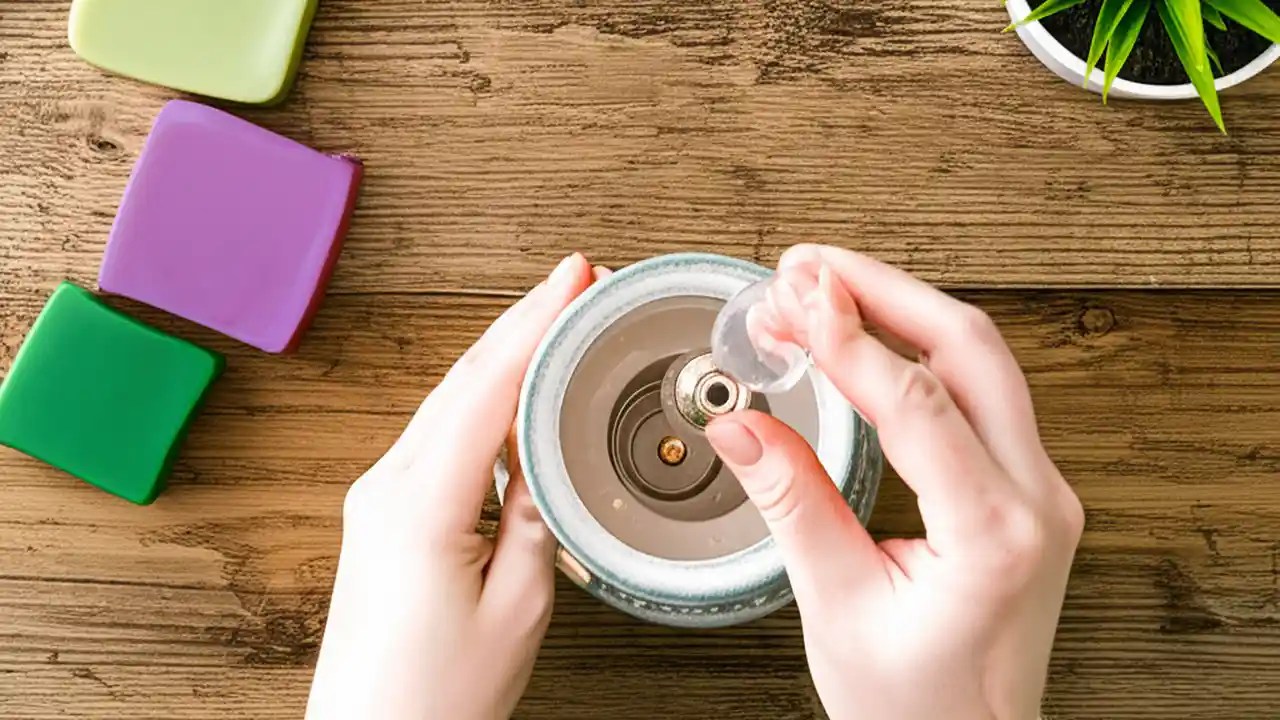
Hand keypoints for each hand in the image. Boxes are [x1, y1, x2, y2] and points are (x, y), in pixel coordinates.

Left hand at [306, 254, 598, 719]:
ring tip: (558, 326)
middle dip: (523, 323)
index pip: (487, 386)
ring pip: (449, 401)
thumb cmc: (433, 696)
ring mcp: (379, 497)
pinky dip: (483, 400)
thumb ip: (538, 519)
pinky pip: (439, 435)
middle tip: (577, 285)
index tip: (574, 277)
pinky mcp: (384, 514)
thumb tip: (552, 460)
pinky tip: (513, 393)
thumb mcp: (517, 608)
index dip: (535, 322)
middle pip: (463, 379)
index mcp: (419, 504)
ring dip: (504, 357)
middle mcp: (387, 487)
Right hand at [706, 245, 1083, 719]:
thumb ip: (793, 503)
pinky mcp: (1022, 489)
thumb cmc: (917, 707)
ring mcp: (1038, 490)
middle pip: (969, 349)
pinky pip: (976, 393)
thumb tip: (742, 425)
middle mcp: (1036, 499)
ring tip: (822, 289)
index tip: (793, 296)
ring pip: (980, 360)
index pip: (916, 400)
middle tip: (805, 267)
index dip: (846, 338)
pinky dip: (916, 352)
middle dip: (882, 292)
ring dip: (900, 311)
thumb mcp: (839, 607)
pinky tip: (865, 338)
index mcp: (996, 534)